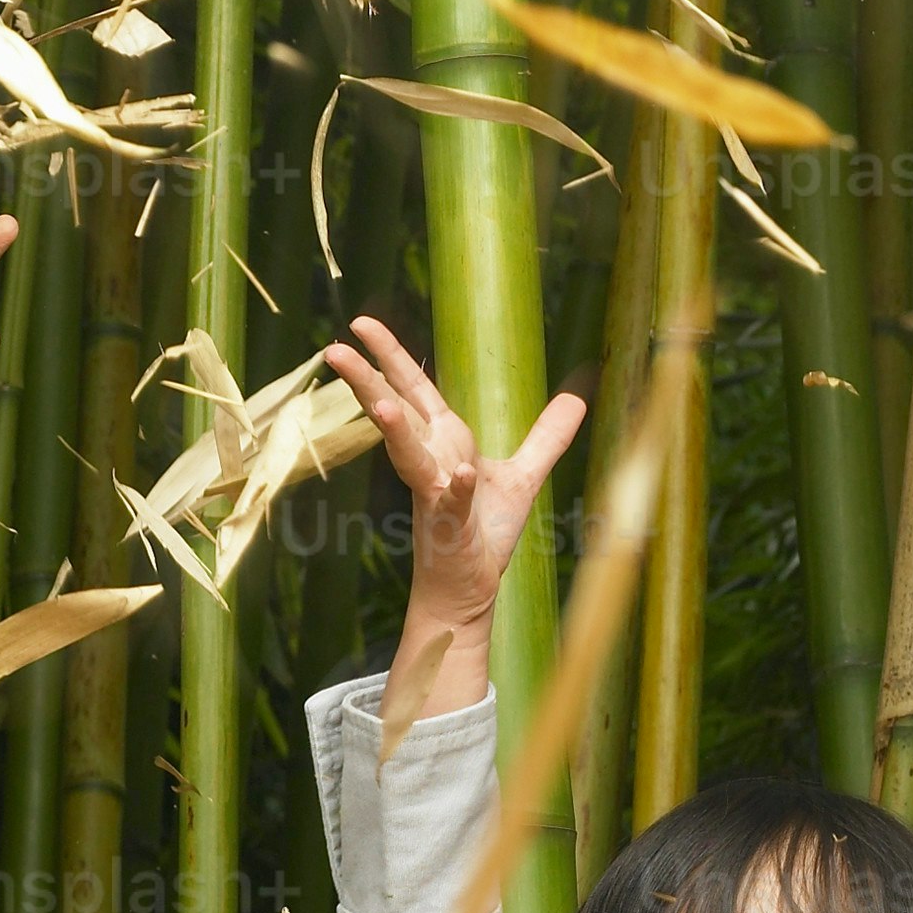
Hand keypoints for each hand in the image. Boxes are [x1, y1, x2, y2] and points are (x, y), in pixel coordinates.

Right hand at [326, 312, 584, 643]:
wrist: (467, 588)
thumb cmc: (483, 532)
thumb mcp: (522, 476)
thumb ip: (547, 436)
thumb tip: (577, 396)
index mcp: (443, 442)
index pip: (413, 389)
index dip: (389, 356)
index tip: (362, 323)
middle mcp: (431, 462)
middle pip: (395, 412)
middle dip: (367, 380)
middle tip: (335, 347)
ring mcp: (435, 494)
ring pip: (409, 457)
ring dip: (394, 431)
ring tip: (378, 404)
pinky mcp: (451, 527)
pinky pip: (452, 503)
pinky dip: (457, 488)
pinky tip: (462, 473)